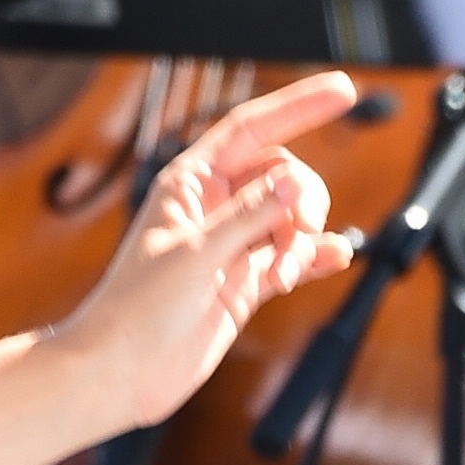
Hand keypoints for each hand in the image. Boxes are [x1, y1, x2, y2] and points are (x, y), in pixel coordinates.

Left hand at [49, 78, 357, 428]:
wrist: (120, 373)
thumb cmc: (135, 310)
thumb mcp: (195, 253)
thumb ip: (250, 215)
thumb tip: (295, 181)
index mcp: (190, 183)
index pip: (252, 128)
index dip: (298, 106)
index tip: (344, 90)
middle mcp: (213, 208)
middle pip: (283, 177)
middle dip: (303, 201)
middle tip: (299, 235)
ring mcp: (232, 246)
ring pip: (291, 219)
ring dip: (301, 241)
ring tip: (281, 276)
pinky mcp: (244, 284)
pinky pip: (292, 258)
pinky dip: (314, 258)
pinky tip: (333, 258)